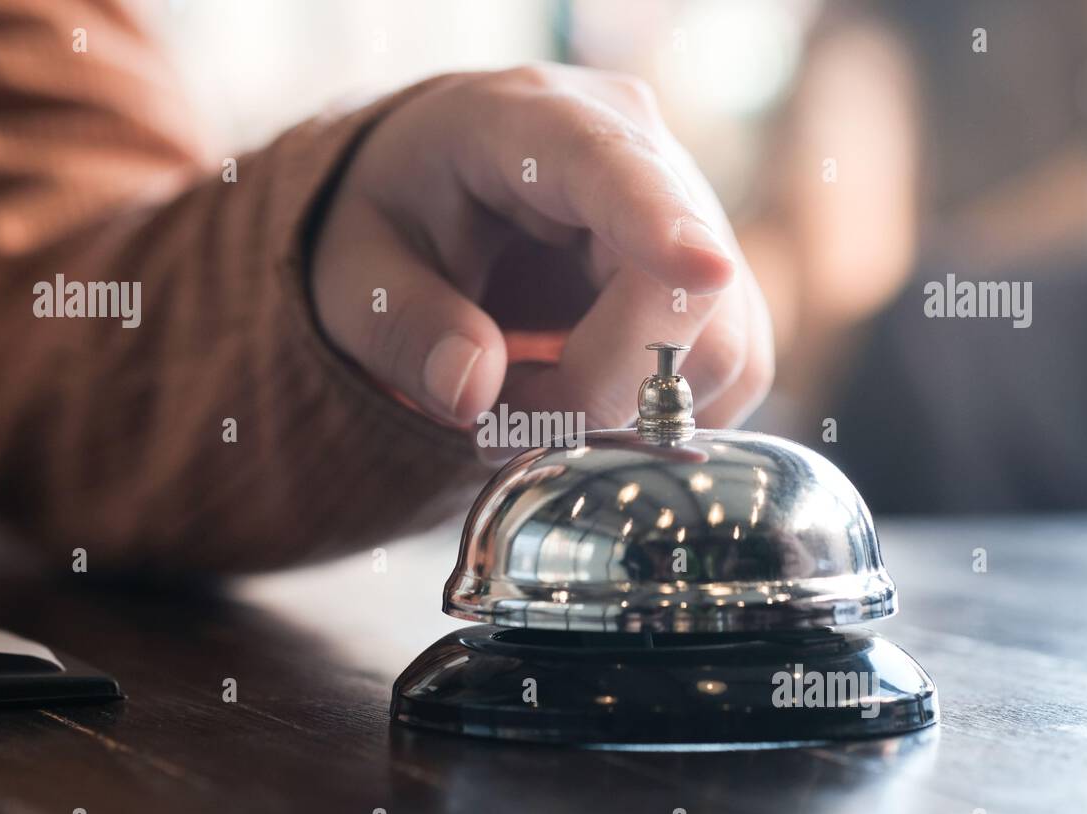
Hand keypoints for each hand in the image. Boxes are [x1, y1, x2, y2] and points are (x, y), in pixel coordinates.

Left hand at [312, 64, 772, 436]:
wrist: (444, 197)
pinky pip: (729, 376)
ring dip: (621, 412)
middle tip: (496, 416)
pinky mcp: (718, 286)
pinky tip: (582, 396)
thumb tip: (472, 393)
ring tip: (528, 397)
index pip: (613, 164)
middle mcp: (645, 155)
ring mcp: (696, 220)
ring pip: (721, 354)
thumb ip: (402, 327)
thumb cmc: (400, 218)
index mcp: (536, 123)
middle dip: (592, 392)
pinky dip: (654, 417)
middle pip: (684, 301)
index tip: (700, 268)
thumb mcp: (356, 272)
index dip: (659, 220)